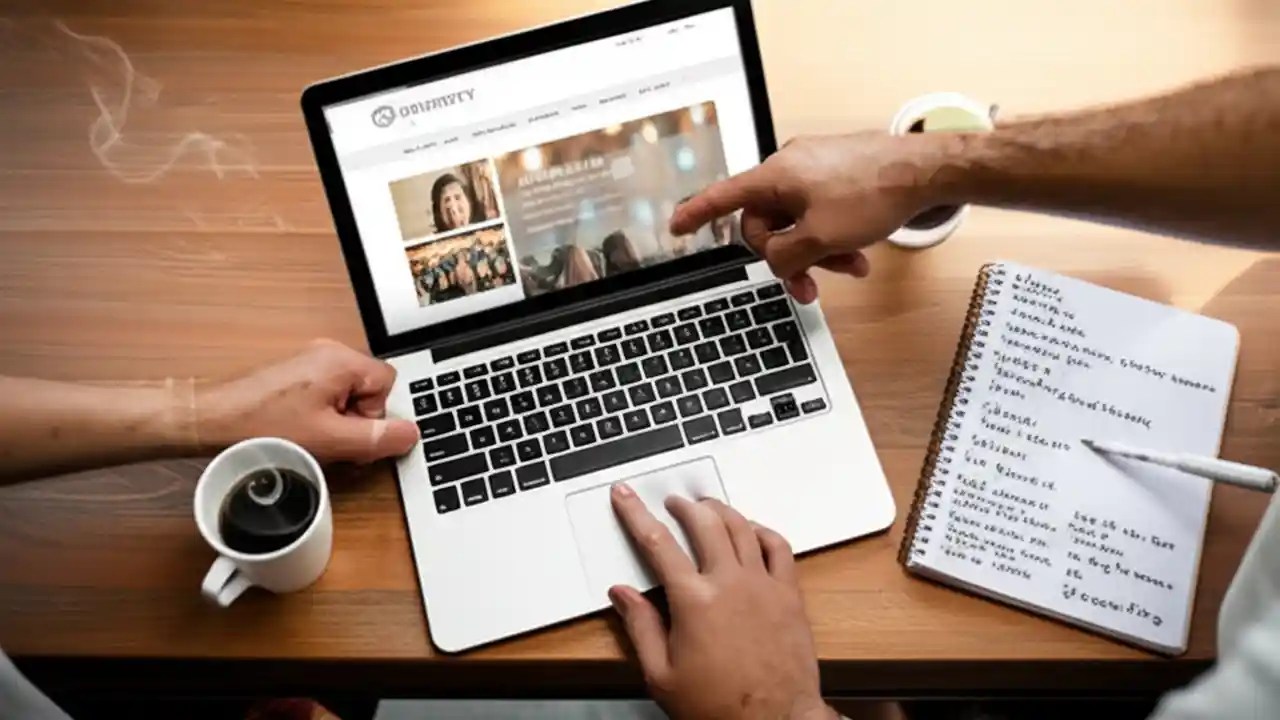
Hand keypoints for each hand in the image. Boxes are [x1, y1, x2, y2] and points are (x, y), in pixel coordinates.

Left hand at [196, 339, 417, 463]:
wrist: (209, 420)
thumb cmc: (261, 426)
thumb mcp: (331, 440)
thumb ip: (377, 438)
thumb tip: (410, 434)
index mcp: (341, 361)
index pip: (387, 385)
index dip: (375, 417)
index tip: (352, 438)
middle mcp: (326, 353)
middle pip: (367, 390)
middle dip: (355, 421)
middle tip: (332, 443)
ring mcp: (308, 361)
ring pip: (346, 395)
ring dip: (336, 422)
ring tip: (310, 439)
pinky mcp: (292, 374)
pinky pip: (325, 395)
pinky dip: (319, 417)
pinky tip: (297, 433)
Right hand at [608, 485, 835, 719]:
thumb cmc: (718, 707)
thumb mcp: (662, 675)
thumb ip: (641, 627)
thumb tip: (622, 594)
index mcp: (694, 601)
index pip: (657, 543)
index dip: (636, 514)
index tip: (625, 496)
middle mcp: (730, 583)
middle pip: (704, 523)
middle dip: (683, 506)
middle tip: (672, 502)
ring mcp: (763, 585)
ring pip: (741, 527)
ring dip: (720, 511)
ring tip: (707, 507)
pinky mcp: (789, 595)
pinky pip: (779, 547)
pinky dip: (762, 531)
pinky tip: (752, 531)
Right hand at [670, 131, 954, 302]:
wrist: (926, 171)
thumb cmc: (874, 193)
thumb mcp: (821, 238)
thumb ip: (785, 256)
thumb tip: (776, 261)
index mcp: (774, 177)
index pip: (723, 197)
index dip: (696, 215)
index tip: (676, 227)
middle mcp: (789, 168)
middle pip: (767, 223)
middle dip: (788, 256)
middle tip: (811, 283)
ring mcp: (814, 170)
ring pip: (798, 223)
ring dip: (818, 251)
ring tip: (848, 268)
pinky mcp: (838, 175)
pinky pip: (820, 213)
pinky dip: (833, 237)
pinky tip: (858, 255)